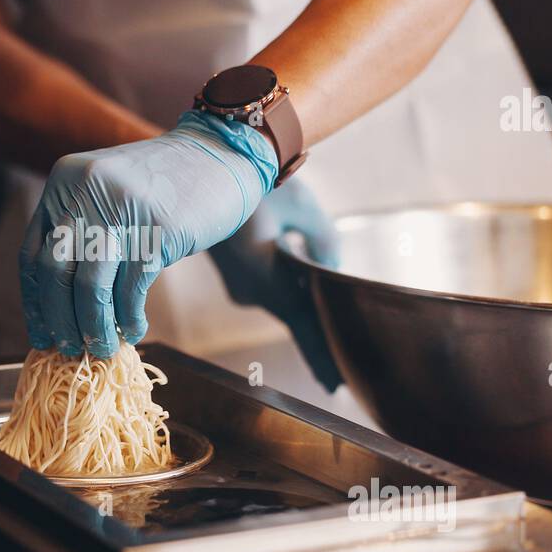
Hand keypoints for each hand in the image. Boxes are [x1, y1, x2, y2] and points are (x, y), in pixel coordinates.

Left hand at [20, 110, 279, 357]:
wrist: (219, 154)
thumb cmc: (163, 182)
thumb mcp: (107, 189)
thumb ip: (81, 226)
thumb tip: (60, 301)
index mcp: (65, 182)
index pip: (33, 253)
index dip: (35, 302)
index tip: (42, 333)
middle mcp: (86, 192)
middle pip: (55, 272)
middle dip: (59, 319)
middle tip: (69, 349)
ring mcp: (121, 210)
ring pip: (89, 286)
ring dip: (93, 327)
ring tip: (101, 349)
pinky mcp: (157, 231)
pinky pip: (131, 288)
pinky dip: (128, 317)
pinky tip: (133, 330)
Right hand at [207, 178, 342, 390]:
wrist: (202, 164)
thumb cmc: (254, 179)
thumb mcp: (302, 206)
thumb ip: (324, 240)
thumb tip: (330, 267)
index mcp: (269, 282)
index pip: (305, 329)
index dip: (323, 358)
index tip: (336, 387)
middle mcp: (252, 292)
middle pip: (297, 315)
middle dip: (321, 321)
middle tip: (349, 346)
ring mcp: (241, 286)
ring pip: (282, 297)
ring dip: (304, 292)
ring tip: (326, 284)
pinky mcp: (235, 275)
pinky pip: (269, 285)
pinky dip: (287, 280)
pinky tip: (298, 258)